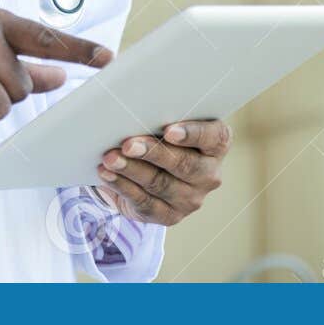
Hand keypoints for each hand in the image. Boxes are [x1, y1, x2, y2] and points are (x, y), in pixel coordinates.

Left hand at [94, 119, 230, 226]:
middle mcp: (209, 174)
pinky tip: (107, 174)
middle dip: (153, 152)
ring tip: (110, 158)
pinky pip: (145, 202)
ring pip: (160, 184)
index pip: (214, 138)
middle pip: (184, 164)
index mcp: (216, 145)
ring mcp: (191, 198)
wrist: (149, 172)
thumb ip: (159, 116)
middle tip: (128, 144)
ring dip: (131, 170)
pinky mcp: (170, 215)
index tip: (169, 131)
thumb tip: (132, 109)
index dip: (193, 134)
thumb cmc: (159, 136)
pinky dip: (122, 186)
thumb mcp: (165, 123)